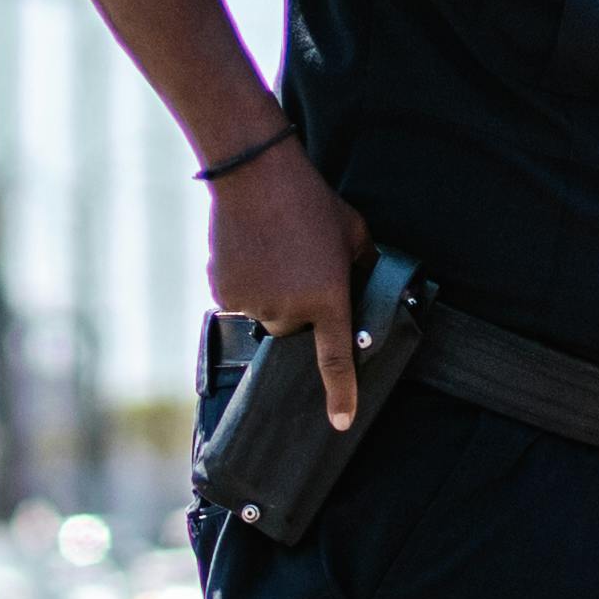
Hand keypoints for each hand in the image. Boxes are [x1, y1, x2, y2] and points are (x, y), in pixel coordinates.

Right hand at [205, 133, 379, 426]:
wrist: (256, 175)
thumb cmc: (312, 201)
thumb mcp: (354, 233)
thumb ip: (365, 267)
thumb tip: (373, 285)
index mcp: (328, 298)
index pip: (336, 359)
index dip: (341, 394)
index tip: (340, 422)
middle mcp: (290, 309)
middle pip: (294, 330)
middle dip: (298, 308)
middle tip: (298, 265)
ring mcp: (254, 303)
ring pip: (265, 316)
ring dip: (271, 295)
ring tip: (274, 252)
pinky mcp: (225, 292)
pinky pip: (239, 302)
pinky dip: (245, 284)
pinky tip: (252, 251)